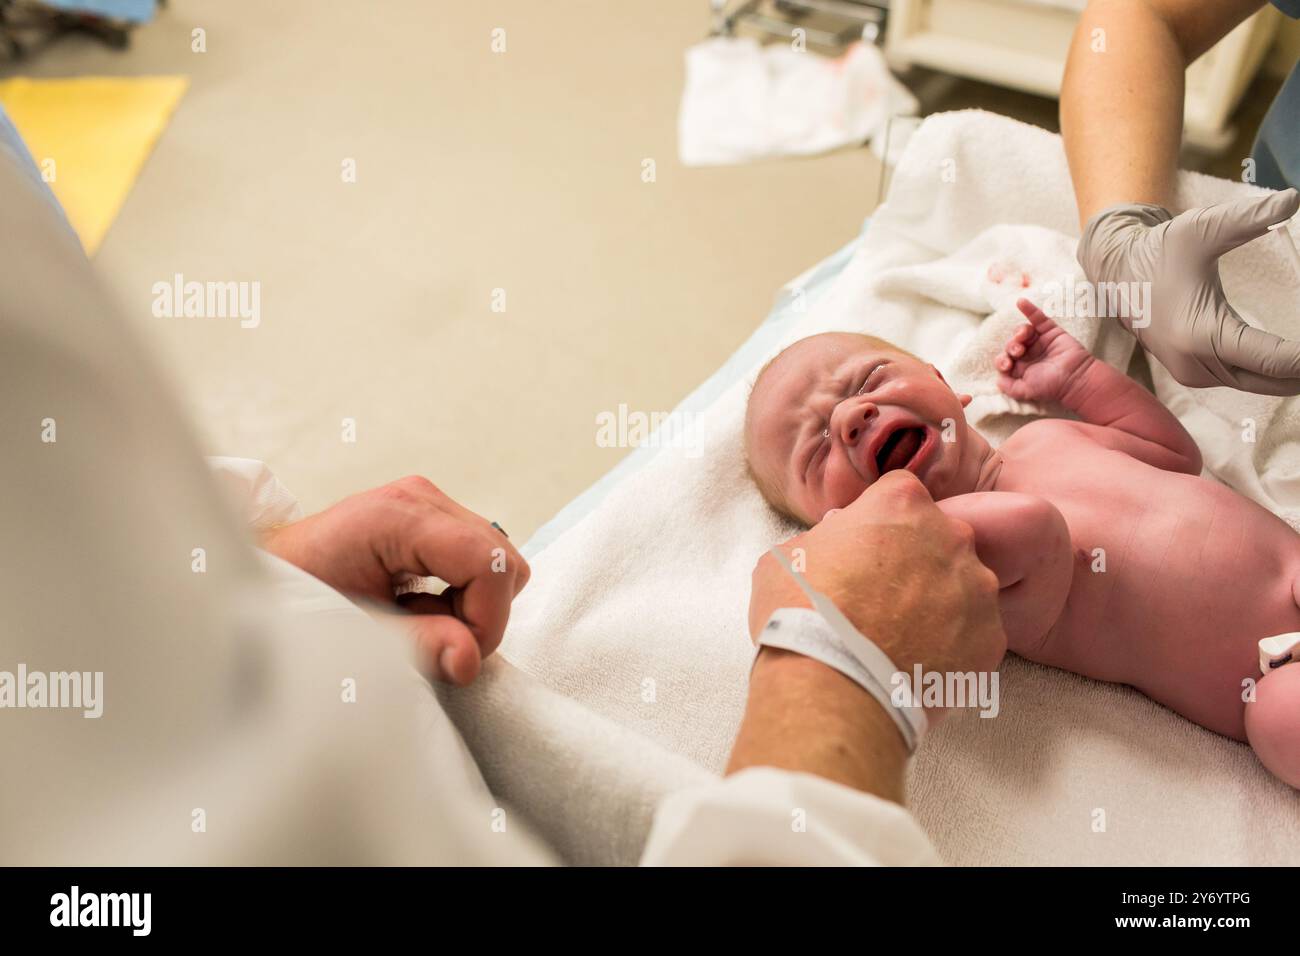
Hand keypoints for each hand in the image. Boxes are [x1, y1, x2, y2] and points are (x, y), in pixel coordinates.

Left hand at [261, 475, 529, 684]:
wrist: (267, 577)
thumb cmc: (298, 600)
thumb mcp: (355, 633)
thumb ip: (418, 645)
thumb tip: (470, 658)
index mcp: (399, 516)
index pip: (489, 562)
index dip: (488, 619)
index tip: (459, 656)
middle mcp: (420, 498)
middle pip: (503, 558)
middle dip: (483, 613)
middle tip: (438, 643)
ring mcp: (428, 503)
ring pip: (498, 560)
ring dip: (473, 604)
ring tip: (421, 623)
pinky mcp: (431, 516)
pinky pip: (479, 558)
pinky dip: (463, 593)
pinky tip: (421, 606)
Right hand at [748, 470, 1005, 713]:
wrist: (834, 686)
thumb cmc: (801, 615)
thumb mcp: (788, 555)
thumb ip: (825, 537)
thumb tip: (837, 540)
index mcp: (902, 504)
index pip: (900, 495)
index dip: (880, 523)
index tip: (864, 550)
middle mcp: (951, 536)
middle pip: (939, 538)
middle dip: (916, 561)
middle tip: (881, 597)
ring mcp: (977, 588)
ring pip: (962, 586)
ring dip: (938, 603)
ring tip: (900, 636)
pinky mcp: (990, 637)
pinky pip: (975, 633)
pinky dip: (953, 645)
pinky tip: (918, 661)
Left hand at [996, 298, 1093, 403]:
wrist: (1075, 378)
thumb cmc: (1051, 386)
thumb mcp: (1025, 391)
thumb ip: (1008, 387)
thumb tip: (997, 380)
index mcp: (1020, 368)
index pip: (1003, 359)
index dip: (1001, 360)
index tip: (1007, 364)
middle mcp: (1028, 355)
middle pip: (1011, 344)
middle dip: (1011, 347)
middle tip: (1018, 352)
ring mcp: (1039, 341)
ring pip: (1021, 331)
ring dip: (1019, 333)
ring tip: (1023, 338)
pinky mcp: (1050, 331)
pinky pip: (1037, 318)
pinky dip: (1029, 309)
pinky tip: (1020, 302)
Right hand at [1077, 188, 1299, 394]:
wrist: (1117, 274)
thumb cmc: (1158, 252)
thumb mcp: (1201, 230)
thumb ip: (1249, 217)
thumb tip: (1293, 199)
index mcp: (1202, 336)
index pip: (1276, 360)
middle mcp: (1197, 365)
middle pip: (1275, 381)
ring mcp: (1194, 374)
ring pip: (1262, 385)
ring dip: (1295, 374)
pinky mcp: (1195, 375)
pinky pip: (1246, 380)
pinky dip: (1274, 373)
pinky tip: (1297, 360)